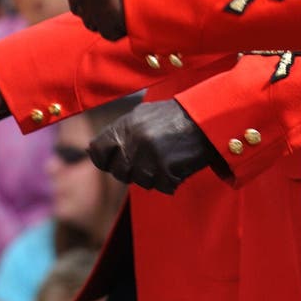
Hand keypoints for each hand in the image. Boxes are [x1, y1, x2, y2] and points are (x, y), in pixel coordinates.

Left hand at [88, 99, 222, 194]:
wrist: (208, 119)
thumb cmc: (177, 117)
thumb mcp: (144, 115)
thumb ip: (120, 132)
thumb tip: (92, 150)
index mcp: (126, 124)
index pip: (99, 150)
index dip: (105, 160)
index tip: (114, 162)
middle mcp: (133, 139)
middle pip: (119, 171)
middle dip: (133, 170)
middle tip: (152, 159)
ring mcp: (148, 155)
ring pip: (140, 182)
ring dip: (154, 176)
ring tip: (169, 158)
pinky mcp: (164, 169)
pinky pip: (161, 186)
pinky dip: (171, 180)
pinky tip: (179, 165)